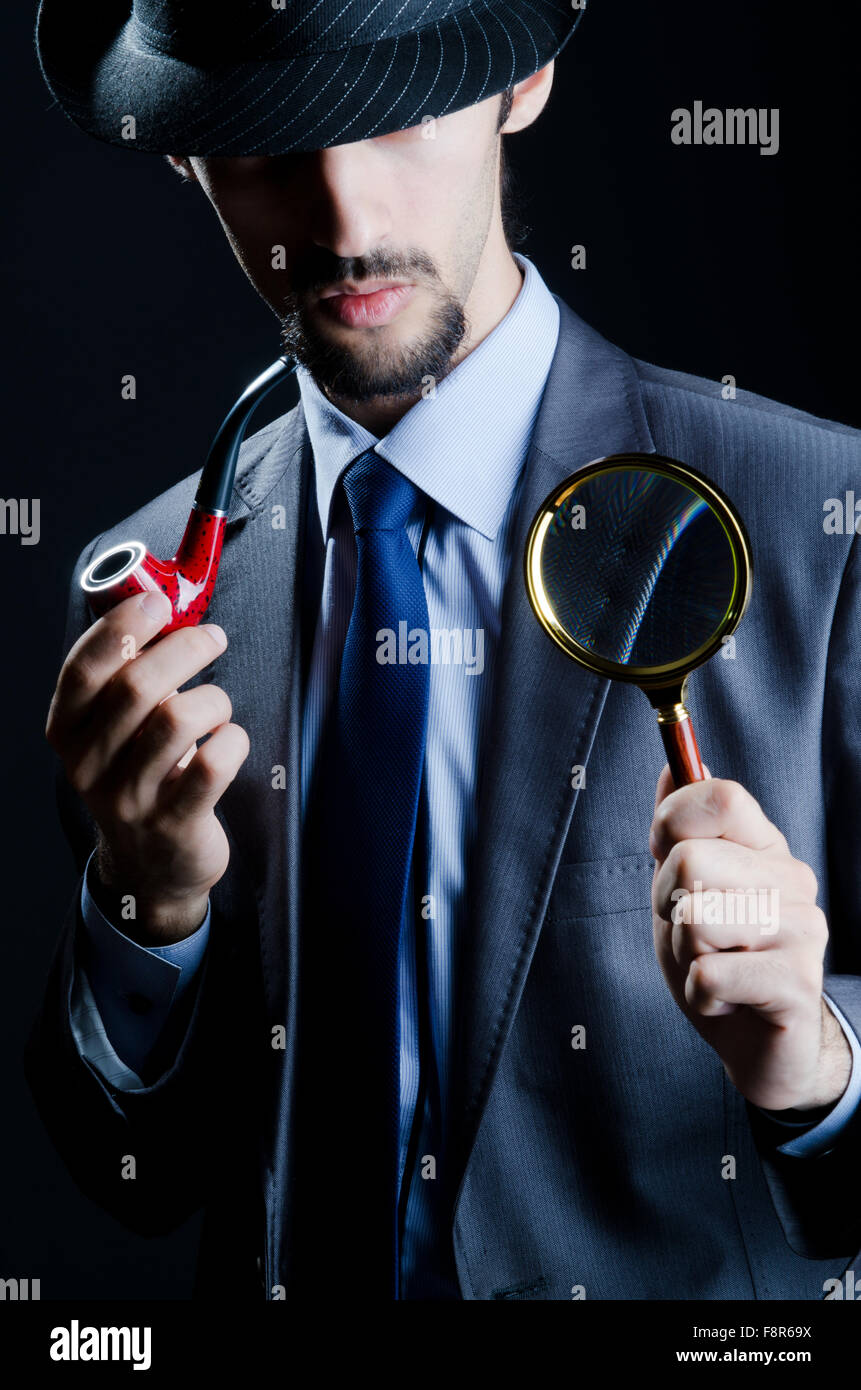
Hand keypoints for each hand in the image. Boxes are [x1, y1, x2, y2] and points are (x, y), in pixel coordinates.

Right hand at [46, 590, 249, 943]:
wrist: (152, 866)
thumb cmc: (141, 775)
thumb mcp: (116, 730)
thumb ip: (127, 676)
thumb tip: (164, 610)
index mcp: (68, 732)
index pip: (82, 669)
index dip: (121, 627)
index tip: (158, 603)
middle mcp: (90, 765)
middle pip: (137, 687)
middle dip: (184, 649)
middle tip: (212, 637)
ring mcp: (131, 798)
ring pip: (177, 720)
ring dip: (211, 697)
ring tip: (217, 704)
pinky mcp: (175, 823)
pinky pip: (214, 764)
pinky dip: (234, 740)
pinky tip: (230, 741)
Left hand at [649, 766, 850, 1112]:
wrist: (757, 1044)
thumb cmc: (718, 958)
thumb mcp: (683, 888)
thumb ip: (679, 829)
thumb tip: (676, 765)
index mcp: (765, 847)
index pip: (720, 796)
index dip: (671, 825)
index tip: (668, 860)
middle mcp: (792, 880)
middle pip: (691, 860)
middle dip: (668, 904)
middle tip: (692, 933)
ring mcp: (802, 931)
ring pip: (696, 920)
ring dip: (685, 955)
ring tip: (714, 966)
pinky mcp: (797, 984)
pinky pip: (710, 976)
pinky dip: (700, 995)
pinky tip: (725, 1001)